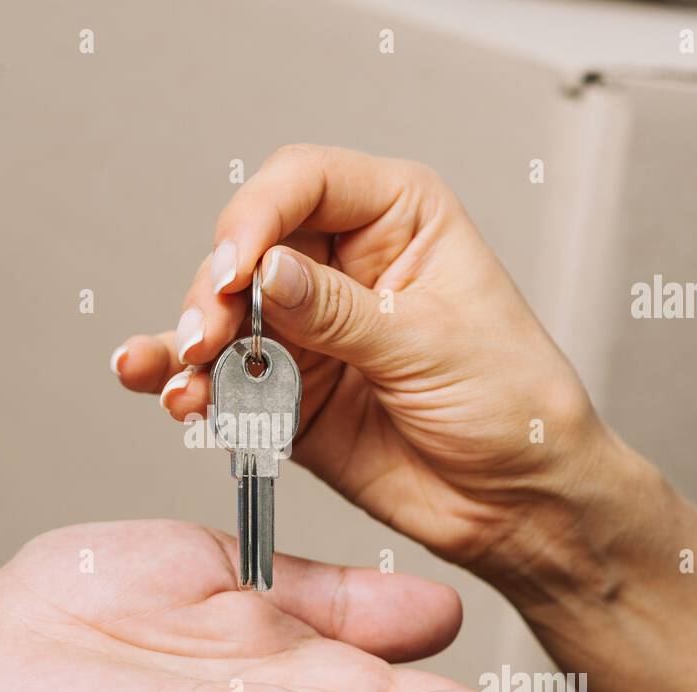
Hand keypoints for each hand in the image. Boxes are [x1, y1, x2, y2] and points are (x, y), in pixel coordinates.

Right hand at [113, 144, 624, 585]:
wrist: (520, 503)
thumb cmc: (515, 405)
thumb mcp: (434, 346)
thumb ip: (341, 312)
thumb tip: (265, 272)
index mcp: (397, 218)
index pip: (304, 183)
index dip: (256, 216)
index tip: (234, 269)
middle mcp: (345, 265)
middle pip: (249, 248)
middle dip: (215, 292)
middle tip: (207, 338)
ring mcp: (312, 330)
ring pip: (225, 316)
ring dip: (193, 345)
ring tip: (185, 383)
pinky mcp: (290, 391)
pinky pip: (227, 380)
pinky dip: (195, 389)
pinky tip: (175, 397)